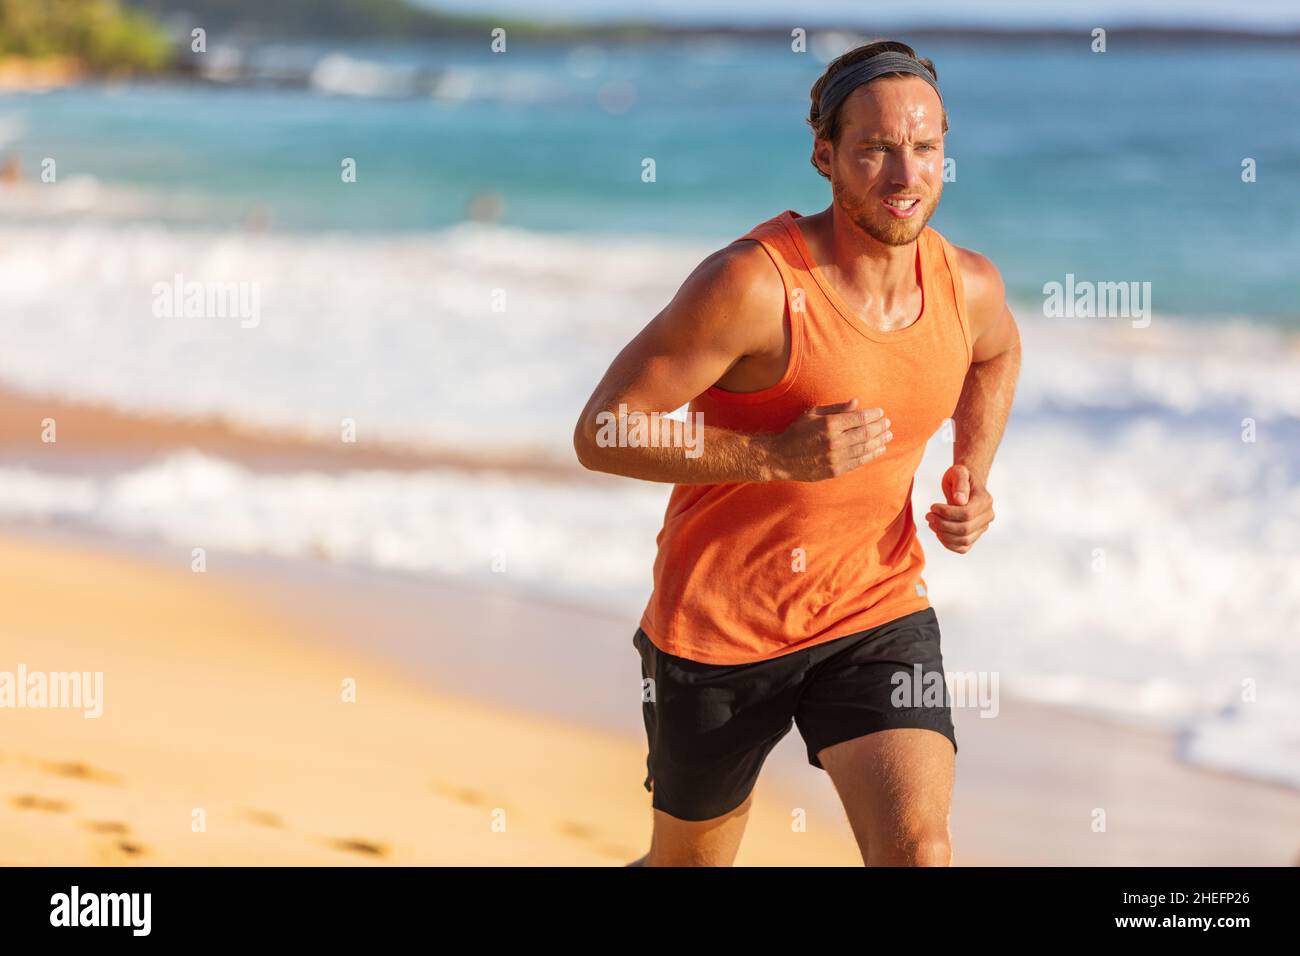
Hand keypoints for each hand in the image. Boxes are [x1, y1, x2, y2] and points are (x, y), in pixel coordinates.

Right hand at [761, 398, 891, 481]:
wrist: (781, 457)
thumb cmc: (796, 432)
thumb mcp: (813, 413)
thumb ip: (836, 408)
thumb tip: (857, 403)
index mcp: (829, 424)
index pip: (859, 418)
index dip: (873, 415)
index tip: (880, 412)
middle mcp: (834, 441)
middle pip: (866, 433)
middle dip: (880, 427)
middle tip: (888, 423)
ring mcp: (835, 458)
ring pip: (865, 448)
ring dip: (879, 441)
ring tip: (888, 436)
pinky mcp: (835, 470)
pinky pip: (858, 462)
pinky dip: (871, 455)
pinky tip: (879, 449)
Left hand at [926, 464, 993, 552]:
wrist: (964, 486)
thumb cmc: (959, 477)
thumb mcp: (958, 472)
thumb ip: (960, 484)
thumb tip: (960, 501)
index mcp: (985, 500)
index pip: (966, 514)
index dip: (946, 513)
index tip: (932, 506)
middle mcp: (988, 516)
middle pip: (965, 529)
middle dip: (942, 524)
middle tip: (928, 516)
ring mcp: (982, 528)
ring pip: (964, 541)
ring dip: (943, 534)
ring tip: (931, 523)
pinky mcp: (974, 536)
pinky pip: (963, 548)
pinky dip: (948, 544)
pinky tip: (938, 532)